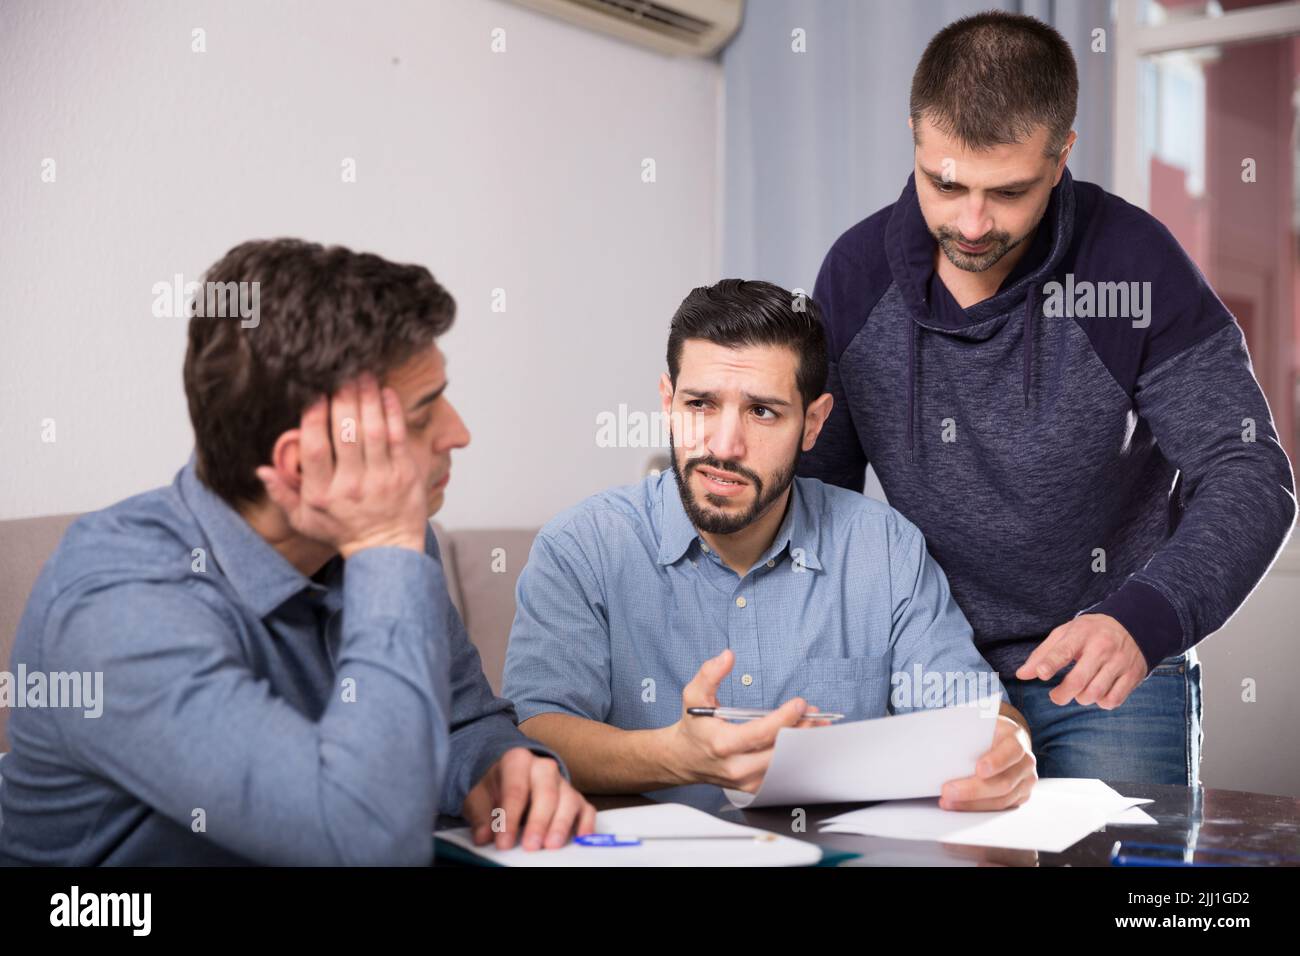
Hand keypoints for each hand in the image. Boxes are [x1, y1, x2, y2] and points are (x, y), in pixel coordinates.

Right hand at [256, 374, 430, 558]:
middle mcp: (351, 485)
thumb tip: (261, 468)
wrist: (386, 550)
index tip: (313, 393)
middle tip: (341, 373)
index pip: (315, 449)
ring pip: (373, 431)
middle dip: (343, 399)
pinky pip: (398, 438)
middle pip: (345, 434)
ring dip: (367, 399)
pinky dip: (393, 413)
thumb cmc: (342, 531)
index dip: (313, 418)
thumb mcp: (304, 520)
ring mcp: (381, 479)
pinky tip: (386, 392)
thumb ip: (282, 494)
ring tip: (363, 374)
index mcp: (322, 493)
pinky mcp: (405, 475)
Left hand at [462, 748, 595, 850]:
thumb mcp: (479, 796)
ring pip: (569, 800)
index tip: (503, 842)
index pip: (515, 790)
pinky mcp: (576, 798)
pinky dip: (585, 825)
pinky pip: (586, 809)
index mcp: (518, 761)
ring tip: (552, 845)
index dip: (509, 818)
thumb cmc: (495, 786)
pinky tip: (580, 839)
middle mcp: (544, 768)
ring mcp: (562, 783)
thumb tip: (483, 836)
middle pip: (546, 793)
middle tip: (531, 846)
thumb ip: (480, 815)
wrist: (509, 774)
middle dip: (539, 822)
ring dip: (561, 824)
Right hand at [664, 649, 828, 791]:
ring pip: (785, 764)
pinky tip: (805, 739)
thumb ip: (710, 674)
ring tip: (817, 724)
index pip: (761, 734)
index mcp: (722, 744)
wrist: (684, 758)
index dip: (784, 718)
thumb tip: (728, 656)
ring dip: (803, 743)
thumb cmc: (694, 726)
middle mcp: (736, 767)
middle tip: (814, 713)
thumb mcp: (694, 695)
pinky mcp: (754, 787)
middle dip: (801, 730)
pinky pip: (782, 772)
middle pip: (779, 751)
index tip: (800, 703)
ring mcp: (746, 781)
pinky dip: (796, 754)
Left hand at [939, 713, 1035, 810]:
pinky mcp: (1019, 796)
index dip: (997, 761)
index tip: (979, 769)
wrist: (1007, 742)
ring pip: (1001, 799)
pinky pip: (999, 808)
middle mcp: (1025, 763)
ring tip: (948, 801)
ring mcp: (1025, 782)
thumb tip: (942, 741)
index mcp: (1016, 740)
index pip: (1012, 751)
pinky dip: (977, 808)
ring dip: (972, 803)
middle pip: (1004, 782)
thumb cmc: (989, 733)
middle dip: (973, 789)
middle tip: (948, 791)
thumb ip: (970, 733)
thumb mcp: (981, 725)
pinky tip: (958, 805)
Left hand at [1015, 613, 1147, 708]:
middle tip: (1055, 695)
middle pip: (1079, 680)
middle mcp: (1102, 648)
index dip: (1050, 664)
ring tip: (1078, 691)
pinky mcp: (1133, 675)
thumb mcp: (1065, 634)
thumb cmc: (1091, 632)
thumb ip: (1042, 654)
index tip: (1041, 674)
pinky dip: (1101, 702)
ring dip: (1081, 698)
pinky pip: (1113, 700)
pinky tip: (1098, 693)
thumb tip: (1022, 675)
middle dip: (1062, 694)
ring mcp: (1119, 662)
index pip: (1064, 651)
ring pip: (1095, 693)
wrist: (1133, 624)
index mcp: (1081, 634)